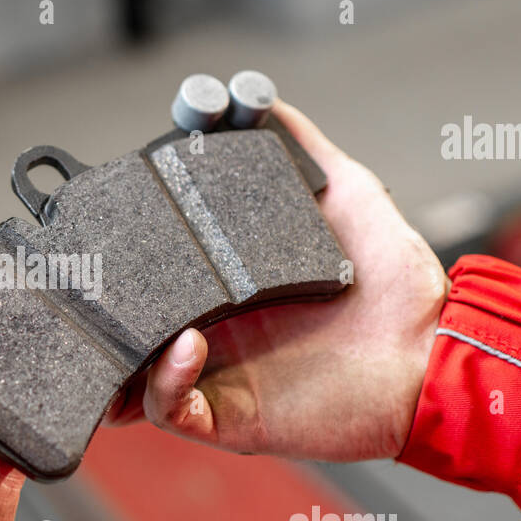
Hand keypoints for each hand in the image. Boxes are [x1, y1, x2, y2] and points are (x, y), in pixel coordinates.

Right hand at [105, 101, 448, 461]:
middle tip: (89, 284)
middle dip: (105, 316)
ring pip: (138, 377)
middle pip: (136, 331)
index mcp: (232, 290)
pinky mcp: (233, 417)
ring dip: (121, 356)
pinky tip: (186, 342)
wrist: (431, 351)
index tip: (110, 231)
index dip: (127, 264)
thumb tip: (265, 102)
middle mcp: (219, 335)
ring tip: (127, 322)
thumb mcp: (347, 196)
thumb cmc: (398, 288)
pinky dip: (167, 379)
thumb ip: (304, 151)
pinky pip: (174, 408)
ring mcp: (221, 377)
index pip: (160, 280)